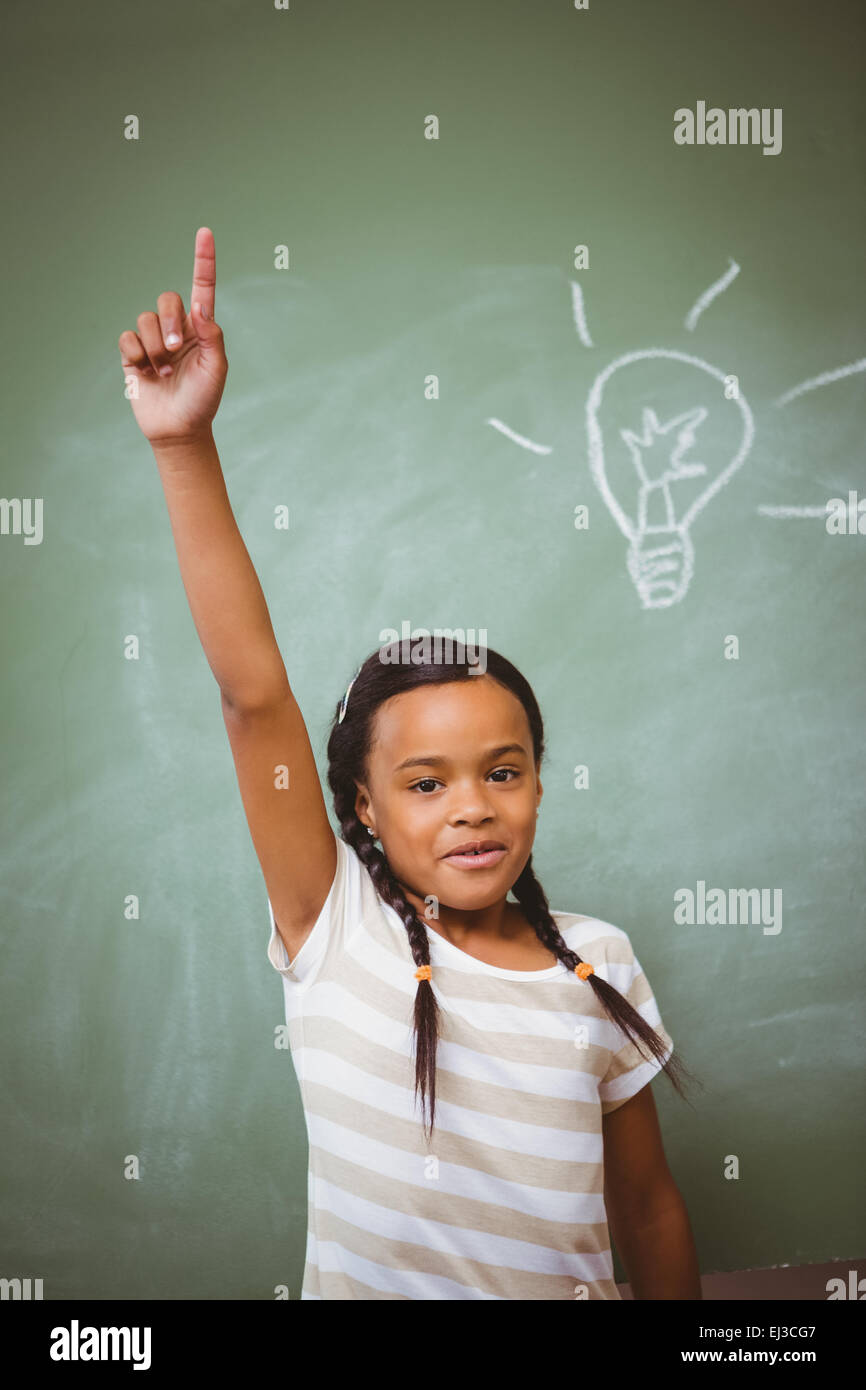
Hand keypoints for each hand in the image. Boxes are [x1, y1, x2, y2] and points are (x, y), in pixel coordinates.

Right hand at [118, 227, 227, 444]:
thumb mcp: (217, 369)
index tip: (205, 232)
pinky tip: (147, 373)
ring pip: (146, 320)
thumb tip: (199, 307)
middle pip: (167, 299)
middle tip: (176, 351)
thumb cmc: (203, 400)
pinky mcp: (133, 354)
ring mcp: (154, 341)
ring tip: (164, 373)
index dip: (203, 260)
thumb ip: (212, 335)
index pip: (202, 286)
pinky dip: (138, 354)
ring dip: (156, 348)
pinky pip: (128, 338)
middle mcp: (177, 328)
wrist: (179, 430)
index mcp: (201, 328)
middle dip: (169, 322)